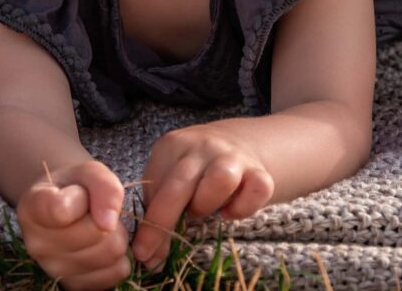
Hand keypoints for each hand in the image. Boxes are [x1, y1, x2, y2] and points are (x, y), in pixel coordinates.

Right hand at [17, 160, 129, 290]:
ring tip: (98, 228)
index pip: (61, 210)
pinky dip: (118, 259)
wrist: (65, 210)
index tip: (80, 193)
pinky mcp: (74, 286)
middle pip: (97, 233)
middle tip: (96, 211)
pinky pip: (116, 274)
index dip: (82, 200)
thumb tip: (109, 222)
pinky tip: (101, 247)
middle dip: (107, 218)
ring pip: (110, 255)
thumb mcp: (88, 171)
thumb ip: (102, 185)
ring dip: (116, 237)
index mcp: (32, 208)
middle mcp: (36, 244)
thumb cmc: (75, 187)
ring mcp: (54, 270)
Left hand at [130, 125, 273, 271]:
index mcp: (171, 147)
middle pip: (181, 184)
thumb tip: (150, 259)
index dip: (149, 224)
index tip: (143, 253)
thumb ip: (158, 214)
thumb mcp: (169, 181)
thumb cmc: (193, 171)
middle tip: (162, 250)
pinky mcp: (259, 170)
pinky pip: (258, 189)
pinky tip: (229, 211)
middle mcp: (201, 147)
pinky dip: (243, 207)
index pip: (156, 187)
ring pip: (222, 178)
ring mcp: (232, 156)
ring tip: (204, 210)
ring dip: (207, 203)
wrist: (235, 142)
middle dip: (167, 221)